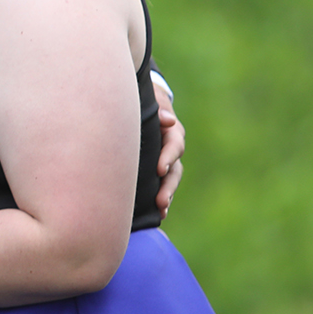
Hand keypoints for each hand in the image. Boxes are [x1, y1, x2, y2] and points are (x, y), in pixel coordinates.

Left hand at [153, 84, 184, 213]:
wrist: (137, 103)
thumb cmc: (141, 100)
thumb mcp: (149, 99)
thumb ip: (158, 109)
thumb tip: (168, 120)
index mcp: (171, 131)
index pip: (174, 145)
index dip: (168, 157)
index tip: (160, 170)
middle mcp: (171, 148)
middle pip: (175, 170)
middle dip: (169, 186)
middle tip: (161, 201)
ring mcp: (165, 160)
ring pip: (170, 180)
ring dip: (166, 196)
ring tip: (160, 211)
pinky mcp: (156, 168)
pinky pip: (161, 185)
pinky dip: (160, 198)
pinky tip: (156, 214)